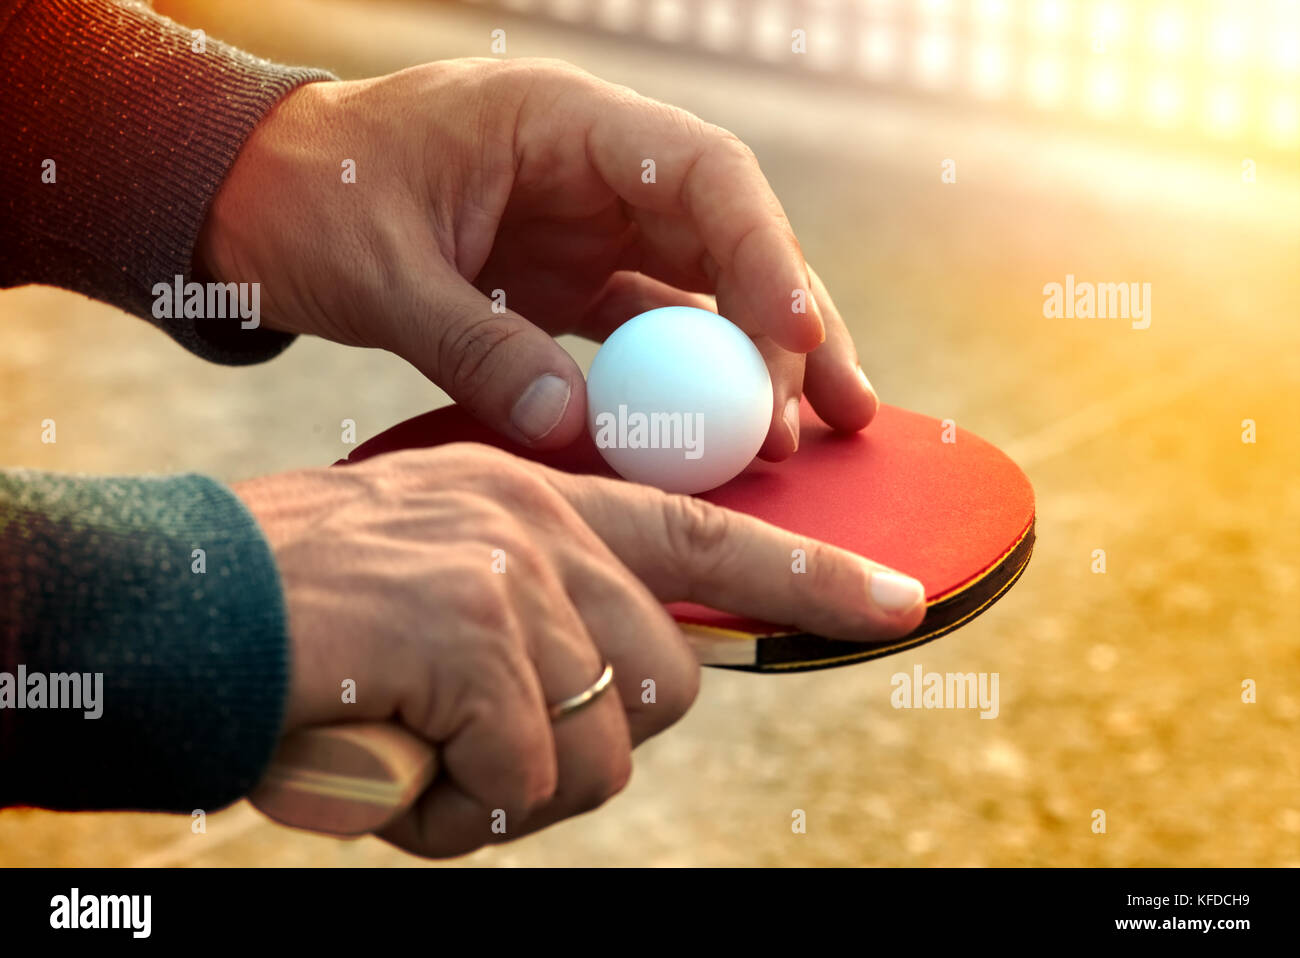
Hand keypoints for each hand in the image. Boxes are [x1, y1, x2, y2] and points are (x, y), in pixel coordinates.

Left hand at [198, 58, 878, 458]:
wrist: (257, 200)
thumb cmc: (308, 200)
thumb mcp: (379, 271)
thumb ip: (474, 345)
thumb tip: (575, 433)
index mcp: (563, 124)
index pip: (704, 173)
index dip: (766, 252)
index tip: (799, 339)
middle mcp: (599, 172)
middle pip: (733, 239)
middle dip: (796, 324)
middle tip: (846, 410)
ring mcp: (592, 230)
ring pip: (707, 291)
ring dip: (762, 363)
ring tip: (815, 434)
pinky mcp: (573, 284)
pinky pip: (654, 333)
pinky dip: (692, 384)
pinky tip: (727, 436)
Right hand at [231, 444, 923, 856]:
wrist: (186, 605)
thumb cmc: (315, 619)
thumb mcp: (450, 585)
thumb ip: (549, 615)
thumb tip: (631, 688)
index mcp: (542, 499)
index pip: (711, 533)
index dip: (810, 576)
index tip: (895, 600)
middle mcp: (540, 521)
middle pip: (670, 678)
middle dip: (596, 744)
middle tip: (491, 754)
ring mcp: (512, 571)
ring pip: (607, 744)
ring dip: (521, 790)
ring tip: (430, 762)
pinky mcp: (473, 633)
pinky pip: (525, 778)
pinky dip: (461, 814)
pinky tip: (398, 778)